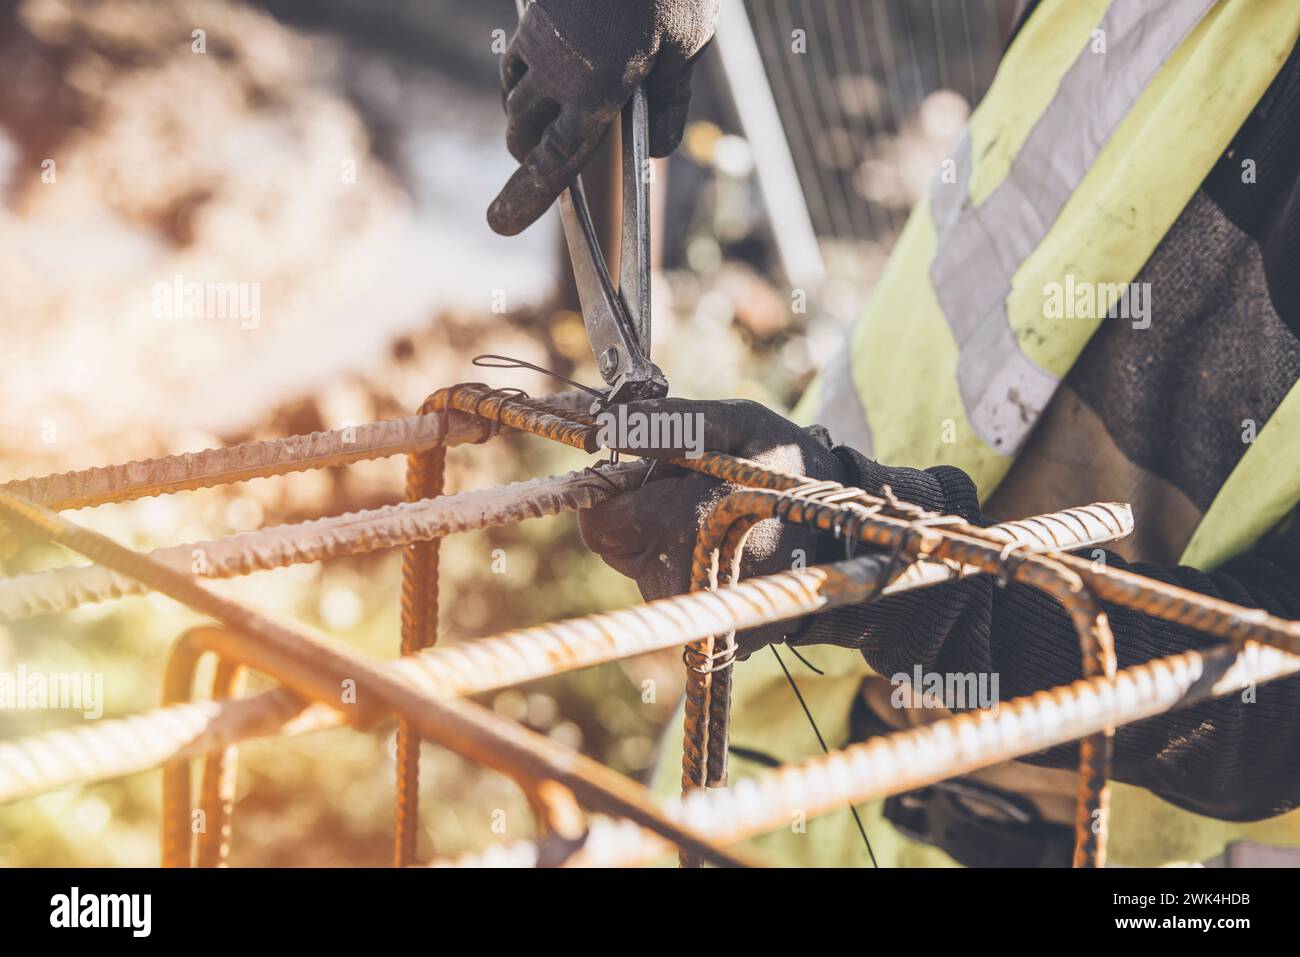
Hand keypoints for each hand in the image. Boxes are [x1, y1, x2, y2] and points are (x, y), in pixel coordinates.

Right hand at [488, 0, 720, 235]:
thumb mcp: (687, 47)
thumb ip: (670, 104)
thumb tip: (657, 150)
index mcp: (597, 88)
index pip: (556, 158)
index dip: (528, 196)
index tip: (499, 224)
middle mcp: (558, 68)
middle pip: (525, 132)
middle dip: (527, 159)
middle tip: (535, 176)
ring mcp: (540, 37)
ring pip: (513, 96)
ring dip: (523, 122)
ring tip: (538, 134)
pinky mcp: (535, 14)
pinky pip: (514, 60)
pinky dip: (520, 83)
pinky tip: (539, 84)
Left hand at [578, 398, 844, 657]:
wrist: (849, 542)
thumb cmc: (791, 473)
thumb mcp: (740, 426)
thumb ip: (668, 423)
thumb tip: (605, 423)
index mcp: (681, 526)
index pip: (598, 518)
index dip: (613, 489)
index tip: (645, 470)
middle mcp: (678, 580)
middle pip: (614, 545)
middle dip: (637, 512)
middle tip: (685, 489)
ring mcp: (694, 613)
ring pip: (640, 566)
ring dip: (660, 537)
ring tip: (715, 516)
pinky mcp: (708, 635)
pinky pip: (671, 590)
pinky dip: (685, 564)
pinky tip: (725, 546)